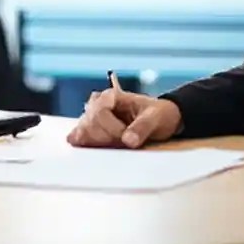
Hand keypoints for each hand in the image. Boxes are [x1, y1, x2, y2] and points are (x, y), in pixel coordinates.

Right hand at [66, 89, 181, 148]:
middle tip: (123, 142)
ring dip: (97, 142)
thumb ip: (143, 127)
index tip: (125, 137)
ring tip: (115, 144)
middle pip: (88, 123)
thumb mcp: (156, 118)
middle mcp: (98, 104)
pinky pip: (81, 138)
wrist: (162, 120)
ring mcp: (93, 118)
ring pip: (83, 131)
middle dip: (105, 137)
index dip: (111, 128)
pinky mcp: (93, 132)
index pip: (99, 112)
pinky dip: (87, 144)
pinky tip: (96, 148)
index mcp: (112, 96)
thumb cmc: (158, 114)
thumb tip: (129, 140)